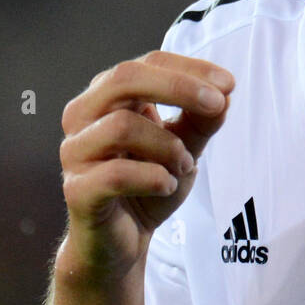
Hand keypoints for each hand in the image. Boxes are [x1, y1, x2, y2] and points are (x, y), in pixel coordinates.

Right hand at [56, 50, 234, 282]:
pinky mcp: (77, 189)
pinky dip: (153, 177)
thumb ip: (202, 120)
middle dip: (177, 87)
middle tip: (217, 104)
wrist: (122, 242)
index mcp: (108, 96)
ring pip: (121, 127)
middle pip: (124, 78)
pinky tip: (167, 185)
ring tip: (186, 166)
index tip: (228, 84)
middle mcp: (84, 115)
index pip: (147, 63)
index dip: (189, 69)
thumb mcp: (184, 147)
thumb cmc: (147, 184)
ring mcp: (75, 152)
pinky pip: (115, 174)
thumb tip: (225, 93)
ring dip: (168, 145)